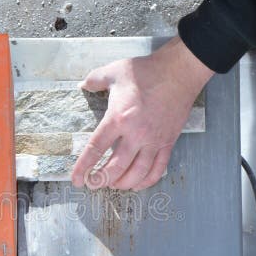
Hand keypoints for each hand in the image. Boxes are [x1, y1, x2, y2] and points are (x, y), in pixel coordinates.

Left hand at [71, 36, 213, 190]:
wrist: (179, 71)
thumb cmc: (147, 71)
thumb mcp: (114, 71)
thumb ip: (94, 80)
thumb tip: (82, 85)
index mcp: (118, 118)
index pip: (96, 148)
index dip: (84, 167)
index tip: (77, 179)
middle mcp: (136, 133)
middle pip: (116, 167)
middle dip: (102, 180)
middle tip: (94, 184)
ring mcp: (154, 140)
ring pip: (138, 172)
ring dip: (123, 183)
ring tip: (113, 184)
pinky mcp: (168, 142)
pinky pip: (158, 168)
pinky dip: (147, 180)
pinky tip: (137, 183)